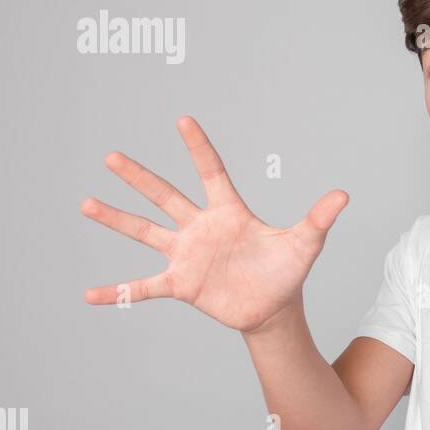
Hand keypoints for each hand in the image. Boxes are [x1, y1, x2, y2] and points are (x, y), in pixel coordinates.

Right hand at [80, 116, 348, 332]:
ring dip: (117, 219)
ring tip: (85, 202)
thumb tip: (343, 195)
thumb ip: (318, 219)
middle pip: (165, 196)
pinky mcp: (181, 284)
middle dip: (139, 177)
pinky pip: (142, 287)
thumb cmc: (288, 272)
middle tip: (111, 156)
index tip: (183, 119)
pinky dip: (117, 292)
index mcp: (229, 212)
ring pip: (145, 232)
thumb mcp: (304, 244)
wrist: (273, 309)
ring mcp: (187, 255)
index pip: (211, 172)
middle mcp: (201, 228)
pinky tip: (89, 295)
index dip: (198, 147)